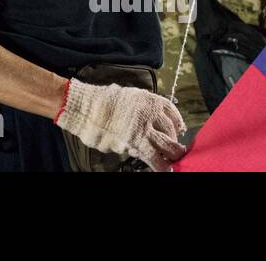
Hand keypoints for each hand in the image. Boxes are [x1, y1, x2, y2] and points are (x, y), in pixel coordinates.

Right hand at [55, 80, 186, 170]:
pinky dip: (160, 165)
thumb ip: (140, 107)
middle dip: (176, 142)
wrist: (86, 108)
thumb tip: (149, 121)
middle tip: (179, 149)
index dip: (177, 123)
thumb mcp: (127, 96)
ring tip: (175, 160)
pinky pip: (152, 157)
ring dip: (172, 154)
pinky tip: (164, 169)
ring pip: (166, 145)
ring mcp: (143, 129)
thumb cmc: (102, 101)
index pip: (171, 113)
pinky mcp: (135, 143)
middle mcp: (149, 114)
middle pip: (171, 131)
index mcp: (148, 100)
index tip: (179, 130)